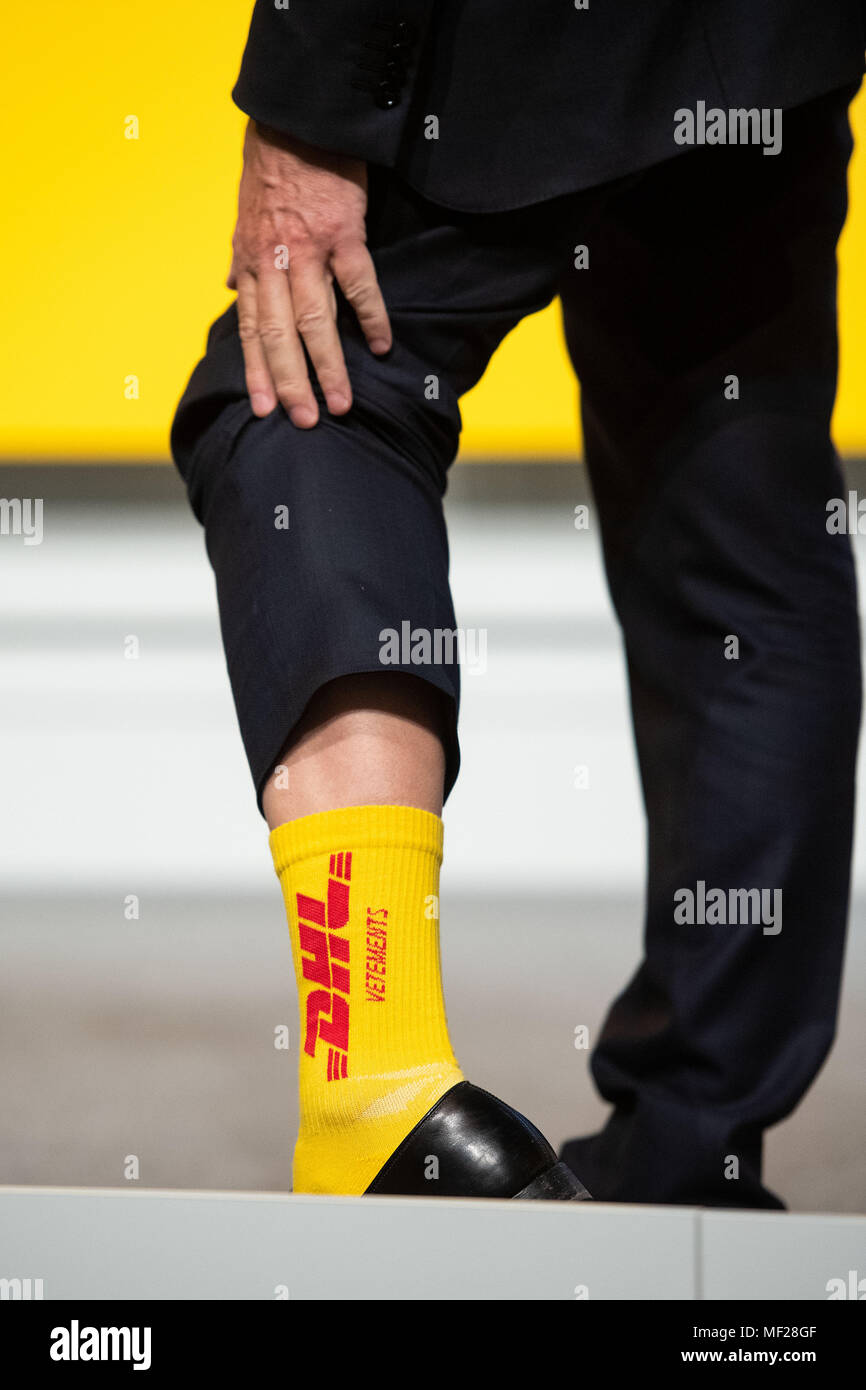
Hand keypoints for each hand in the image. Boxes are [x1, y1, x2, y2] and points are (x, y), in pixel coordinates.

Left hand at [227, 120, 391, 426]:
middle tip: (306, 421)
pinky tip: (380, 346)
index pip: (250, 329)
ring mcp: (307, 248)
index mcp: (251, 263)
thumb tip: (232, 290)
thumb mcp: (246, 215)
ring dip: (328, 366)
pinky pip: (358, 284)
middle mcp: (273, 262)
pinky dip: (370, 316)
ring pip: (314, 320)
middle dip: (290, 383)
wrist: (295, 118)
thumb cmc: (273, 169)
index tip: (263, 409)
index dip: (256, 372)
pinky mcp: (342, 231)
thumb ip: (243, 259)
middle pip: (279, 336)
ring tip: (342, 402)